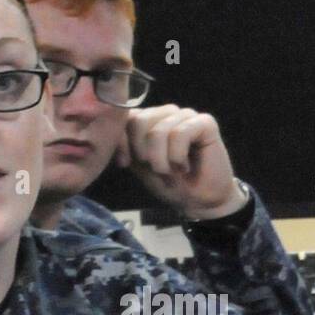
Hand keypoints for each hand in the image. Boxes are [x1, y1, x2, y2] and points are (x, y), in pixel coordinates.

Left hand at [115, 104, 244, 219]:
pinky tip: (185, 166)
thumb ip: (126, 145)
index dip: (121, 141)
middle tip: (157, 171)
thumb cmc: (170, 184)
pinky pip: (180, 133)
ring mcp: (186, 116)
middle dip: (144, 153)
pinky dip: (178, 156)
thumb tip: (109, 133)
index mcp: (149, 120)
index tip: (125, 163)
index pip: (125, 116)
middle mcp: (166, 113)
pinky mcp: (205, 123)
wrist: (199, 201)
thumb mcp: (139, 165)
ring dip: (162, 160)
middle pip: (140, 121)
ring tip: (172, 172)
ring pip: (159, 130)